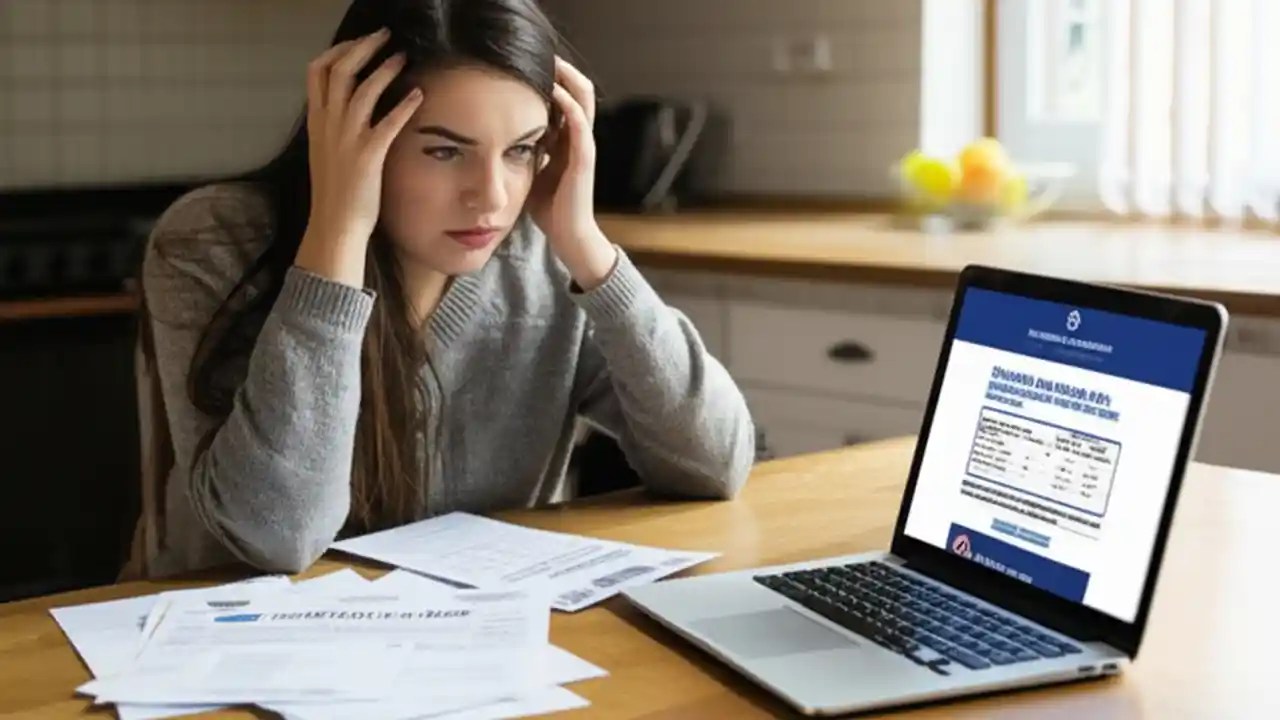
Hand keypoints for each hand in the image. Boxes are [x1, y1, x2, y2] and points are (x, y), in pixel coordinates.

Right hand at [294, 29, 422, 287]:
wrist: (335, 225)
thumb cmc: (335, 193)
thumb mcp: (326, 153)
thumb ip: (333, 129)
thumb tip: (346, 111)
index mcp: (316, 123)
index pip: (316, 72)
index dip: (336, 51)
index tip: (356, 44)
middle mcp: (328, 125)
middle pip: (340, 70)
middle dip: (363, 47)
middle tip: (384, 36)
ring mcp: (347, 139)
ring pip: (362, 89)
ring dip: (385, 69)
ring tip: (403, 57)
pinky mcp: (368, 155)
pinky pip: (387, 122)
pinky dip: (404, 105)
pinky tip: (419, 95)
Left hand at [528, 57, 617, 290]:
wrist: (568, 235)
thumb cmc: (549, 208)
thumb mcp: (530, 172)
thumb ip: (521, 152)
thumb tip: (495, 138)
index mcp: (567, 140)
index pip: (563, 98)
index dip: (551, 78)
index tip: (528, 64)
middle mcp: (579, 138)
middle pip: (578, 89)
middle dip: (561, 69)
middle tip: (541, 54)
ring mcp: (584, 146)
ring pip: (583, 98)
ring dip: (567, 77)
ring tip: (549, 62)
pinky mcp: (584, 158)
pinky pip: (580, 123)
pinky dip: (567, 104)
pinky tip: (552, 91)